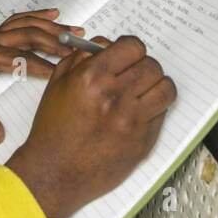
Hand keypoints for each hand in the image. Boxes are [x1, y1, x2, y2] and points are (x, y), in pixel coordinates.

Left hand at [0, 9, 84, 143]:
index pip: (20, 59)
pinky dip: (37, 16)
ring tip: (75, 30)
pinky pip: (19, 21)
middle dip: (55, 41)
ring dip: (52, 27)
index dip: (43, 65)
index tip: (63, 72)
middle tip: (78, 50)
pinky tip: (53, 14)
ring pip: (26, 25)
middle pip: (28, 35)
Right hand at [6, 35, 175, 217]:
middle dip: (143, 66)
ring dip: (155, 85)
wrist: (55, 172)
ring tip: (143, 91)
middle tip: (133, 73)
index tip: (128, 54)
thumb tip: (105, 45)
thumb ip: (81, 58)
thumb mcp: (57, 84)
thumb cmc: (53, 131)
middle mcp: (115, 96)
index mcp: (92, 78)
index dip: (131, 48)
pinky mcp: (143, 140)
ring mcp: (132, 120)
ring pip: (165, 87)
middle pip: (151, 65)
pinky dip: (155, 107)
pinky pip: (163, 112)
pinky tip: (139, 111)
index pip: (132, 47)